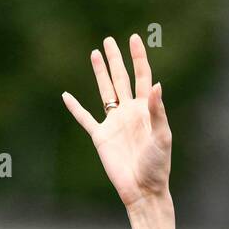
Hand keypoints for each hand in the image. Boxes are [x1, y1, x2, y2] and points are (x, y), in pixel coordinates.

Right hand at [63, 34, 174, 228]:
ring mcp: (114, 123)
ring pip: (105, 92)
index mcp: (145, 109)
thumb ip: (157, 111)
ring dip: (100, 73)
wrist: (143, 189)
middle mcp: (129, 112)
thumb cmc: (157, 165)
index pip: (142, 77)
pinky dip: (75, 108)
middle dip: (116, 59)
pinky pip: (84, 119)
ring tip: (95, 54)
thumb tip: (156, 84)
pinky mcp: (100, 137)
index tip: (134, 38)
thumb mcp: (162, 137)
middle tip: (109, 41)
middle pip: (121, 78)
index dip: (138, 57)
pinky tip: (66, 96)